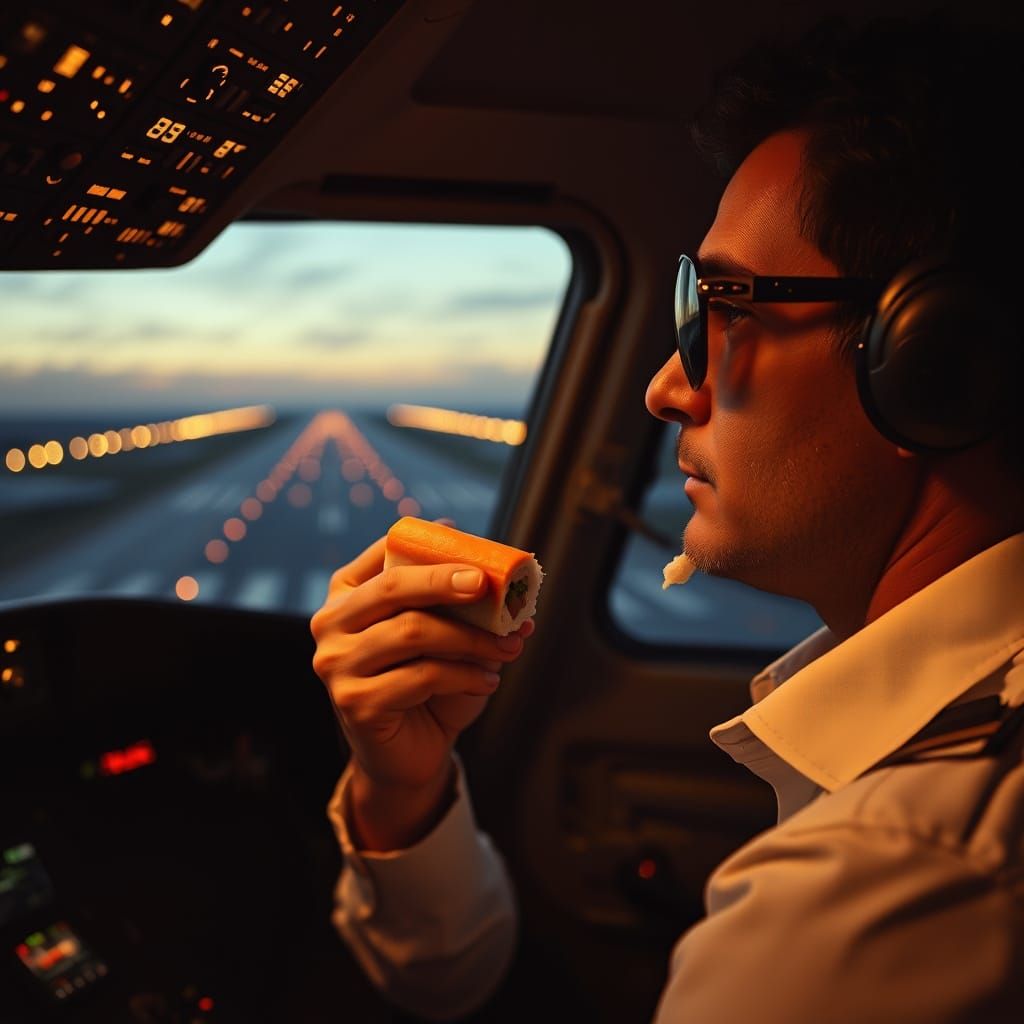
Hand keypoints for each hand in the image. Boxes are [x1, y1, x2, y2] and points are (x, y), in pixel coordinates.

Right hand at [311, 532, 533, 845]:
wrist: (410, 752)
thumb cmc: (428, 683)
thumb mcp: (445, 634)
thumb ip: (464, 605)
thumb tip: (517, 589)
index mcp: (348, 591)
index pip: (385, 553)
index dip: (428, 547)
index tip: (472, 554)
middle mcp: (330, 622)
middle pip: (392, 587)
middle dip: (444, 581)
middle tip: (486, 586)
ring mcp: (336, 664)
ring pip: (412, 632)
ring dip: (470, 638)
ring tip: (507, 647)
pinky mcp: (354, 702)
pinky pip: (421, 676)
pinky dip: (465, 675)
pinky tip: (488, 680)